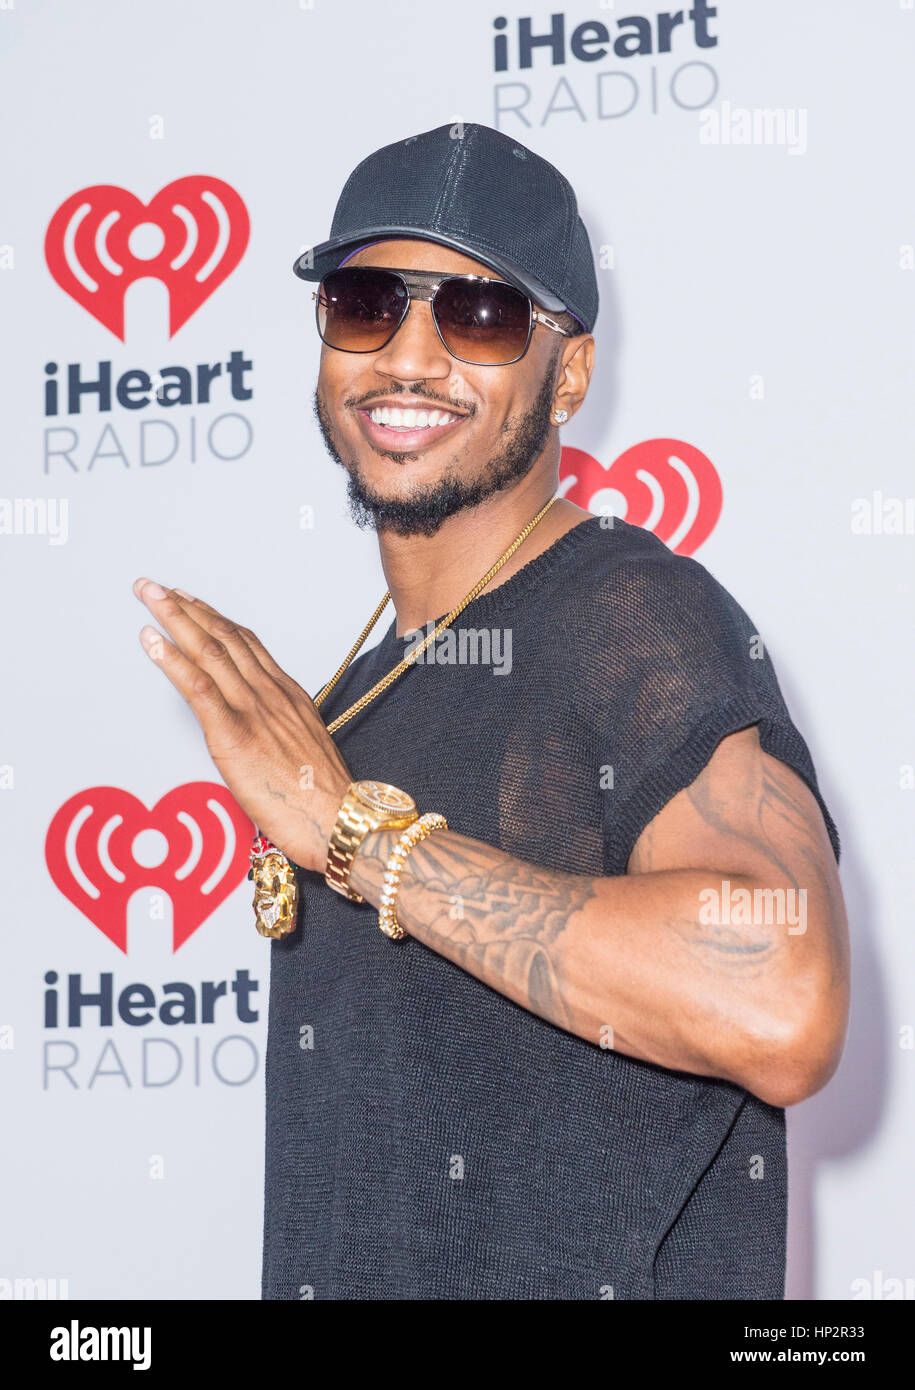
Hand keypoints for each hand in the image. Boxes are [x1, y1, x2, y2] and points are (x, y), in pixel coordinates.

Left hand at [133, 578, 350, 872]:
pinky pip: (198, 686)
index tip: (191, 601)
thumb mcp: (305, 749)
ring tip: (149, 596)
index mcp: (287, 695)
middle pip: (224, 636)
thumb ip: (280, 731)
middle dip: (186, 607)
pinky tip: (151, 640)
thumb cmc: (324, 798)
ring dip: (174, 618)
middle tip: (156, 587)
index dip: (214, 618)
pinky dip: (171, 660)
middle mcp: (270, 694)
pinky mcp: (234, 734)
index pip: (246, 643)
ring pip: (209, 651)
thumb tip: (261, 734)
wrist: (339, 819)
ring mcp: (253, 711)